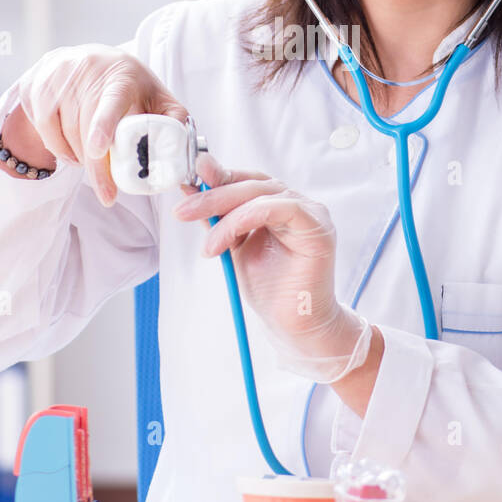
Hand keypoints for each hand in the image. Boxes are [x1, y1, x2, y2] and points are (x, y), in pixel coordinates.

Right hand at [15, 44, 189, 207]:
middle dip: (96, 167)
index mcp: (122, 73)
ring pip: (64, 131)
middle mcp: (87, 68)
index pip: (111, 100)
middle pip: (85, 126)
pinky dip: (58, 148)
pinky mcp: (36, 85)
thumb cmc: (129, 86)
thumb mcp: (157, 96)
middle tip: (107, 192)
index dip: (103, 125)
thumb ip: (173, 120)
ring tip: (93, 163)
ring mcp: (58, 75)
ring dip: (79, 158)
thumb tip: (180, 149)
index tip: (98, 150)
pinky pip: (44, 129)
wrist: (88, 59)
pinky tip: (72, 152)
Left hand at [173, 152, 371, 382]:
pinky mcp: (318, 227)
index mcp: (277, 203)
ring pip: (262, 193)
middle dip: (213, 195)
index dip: (217, 177)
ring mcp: (310, 211)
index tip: (187, 180)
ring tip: (207, 244)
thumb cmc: (269, 288)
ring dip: (225, 214)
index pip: (245, 179)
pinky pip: (280, 208)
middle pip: (251, 184)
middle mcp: (295, 202)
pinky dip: (246, 219)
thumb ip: (216, 217)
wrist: (291, 325)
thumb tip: (189, 187)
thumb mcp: (232, 246)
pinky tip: (224, 241)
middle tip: (183, 210)